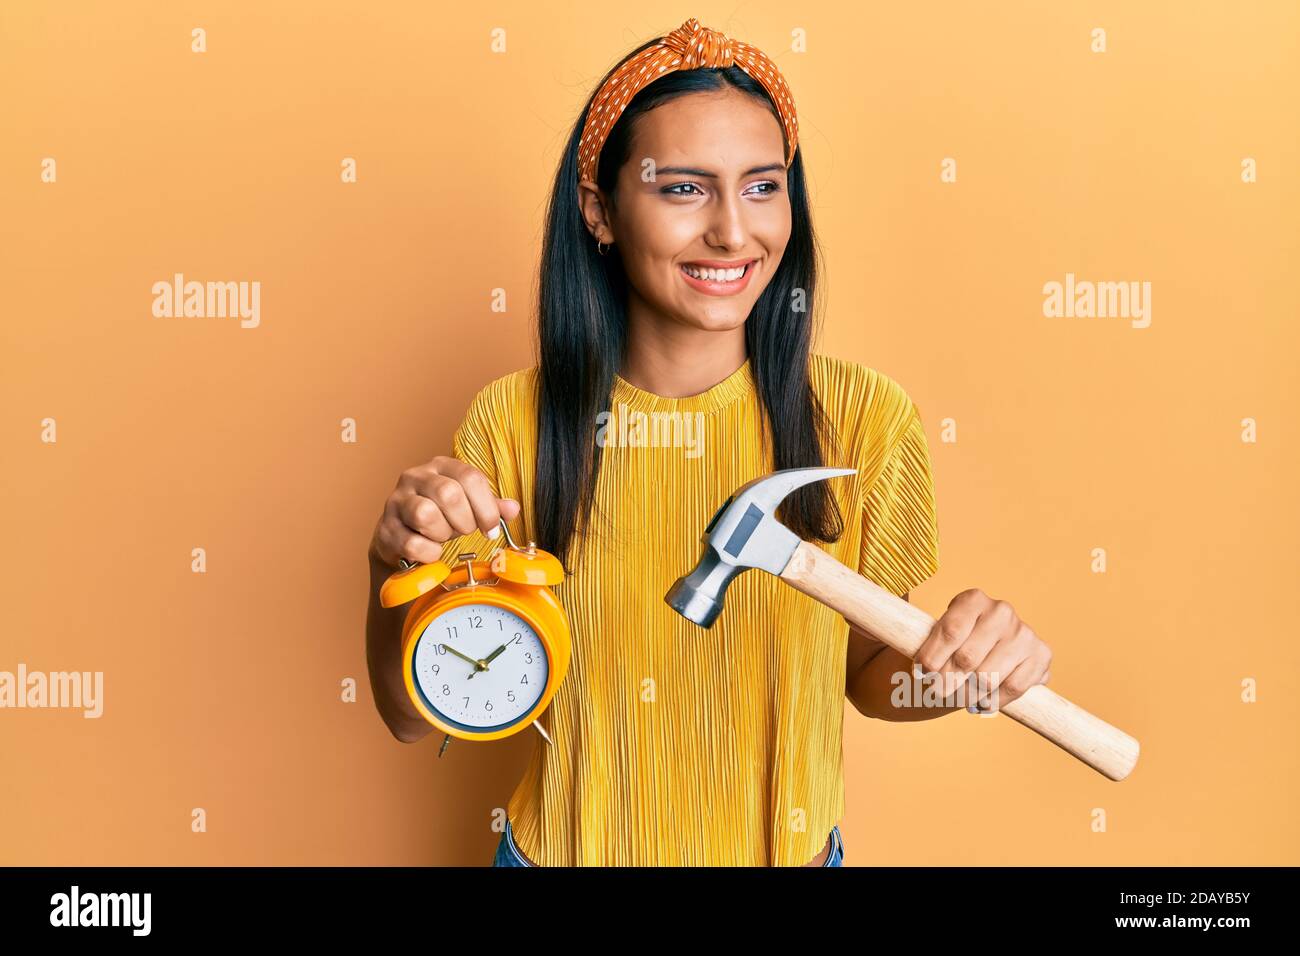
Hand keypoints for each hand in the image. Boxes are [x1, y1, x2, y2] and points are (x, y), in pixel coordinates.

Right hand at [369, 455, 520, 567]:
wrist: (401, 536)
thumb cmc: (440, 517)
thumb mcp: (468, 506)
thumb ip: (491, 506)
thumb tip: (513, 508)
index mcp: (441, 466)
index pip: (470, 477)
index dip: (486, 507)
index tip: (490, 528)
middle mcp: (415, 477)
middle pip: (449, 493)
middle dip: (464, 521)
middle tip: (464, 531)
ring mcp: (396, 501)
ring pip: (426, 514)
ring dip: (443, 533)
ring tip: (443, 536)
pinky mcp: (385, 528)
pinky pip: (412, 543)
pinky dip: (429, 553)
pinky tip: (431, 551)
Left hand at [913, 588, 1051, 712]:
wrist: (983, 659)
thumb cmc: (950, 648)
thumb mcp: (930, 637)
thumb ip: (916, 639)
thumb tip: (902, 644)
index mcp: (972, 600)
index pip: (950, 632)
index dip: (932, 658)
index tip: (920, 674)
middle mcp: (1001, 611)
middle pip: (967, 658)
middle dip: (947, 682)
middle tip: (938, 692)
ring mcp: (1024, 633)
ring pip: (988, 677)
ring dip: (967, 695)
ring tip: (958, 698)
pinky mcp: (1041, 655)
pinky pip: (1013, 688)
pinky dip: (992, 701)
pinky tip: (980, 702)